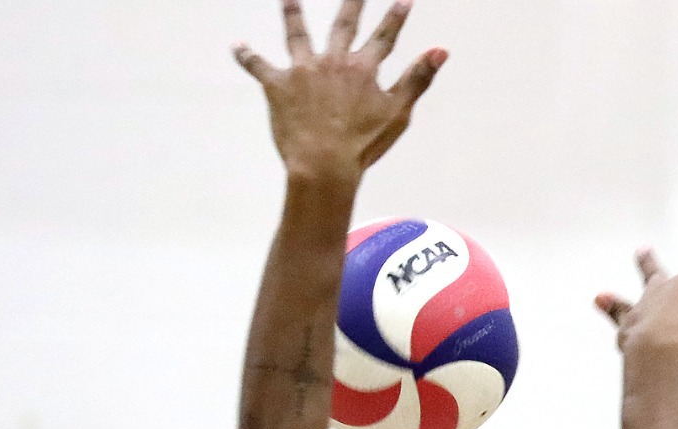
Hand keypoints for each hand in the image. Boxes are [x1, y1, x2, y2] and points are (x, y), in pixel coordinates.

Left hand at [235, 0, 445, 183]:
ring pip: (297, 34)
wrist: (324, 163)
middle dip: (351, 3)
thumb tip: (441, 50)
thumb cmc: (363, 144)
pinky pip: (259, 67)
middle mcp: (333, 62)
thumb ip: (418, 78)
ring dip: (292, 12)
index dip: (395, 17)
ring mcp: (304, 70)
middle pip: (343, 25)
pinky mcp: (278, 85)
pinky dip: (247, 57)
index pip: (384, 37)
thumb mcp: (398, 113)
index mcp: (363, 70)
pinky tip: (236, 47)